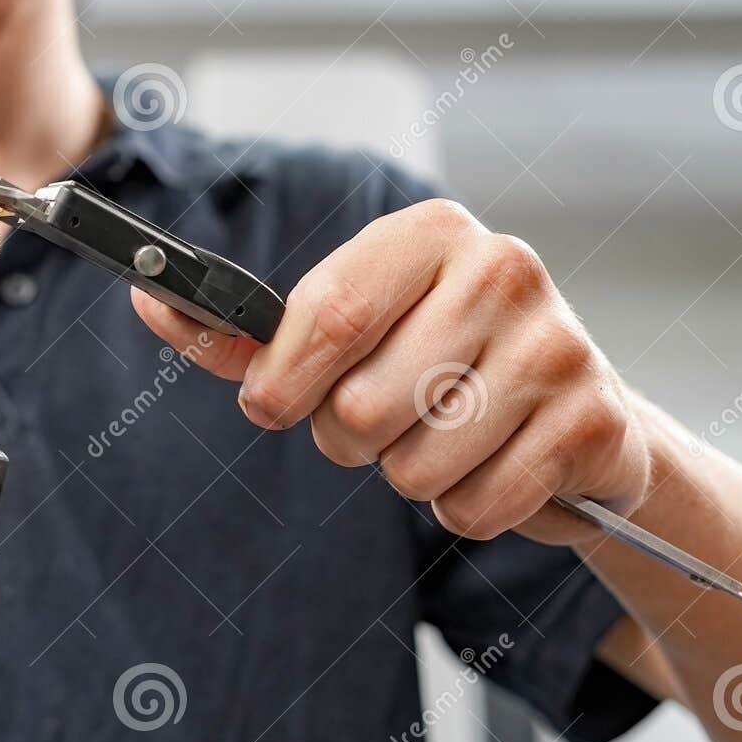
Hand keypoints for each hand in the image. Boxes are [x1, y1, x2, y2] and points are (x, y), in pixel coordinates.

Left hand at [131, 199, 652, 544]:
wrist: (575, 412)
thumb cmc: (435, 362)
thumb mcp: (345, 333)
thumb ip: (247, 334)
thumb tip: (148, 304)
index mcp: (428, 232)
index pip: (327, 314)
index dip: (284, 379)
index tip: (272, 403)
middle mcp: (502, 269)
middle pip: (361, 406)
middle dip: (347, 438)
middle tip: (381, 420)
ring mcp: (557, 344)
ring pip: (413, 466)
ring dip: (407, 477)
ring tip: (444, 436)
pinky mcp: (594, 423)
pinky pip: (475, 508)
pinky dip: (465, 509)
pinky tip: (494, 465)